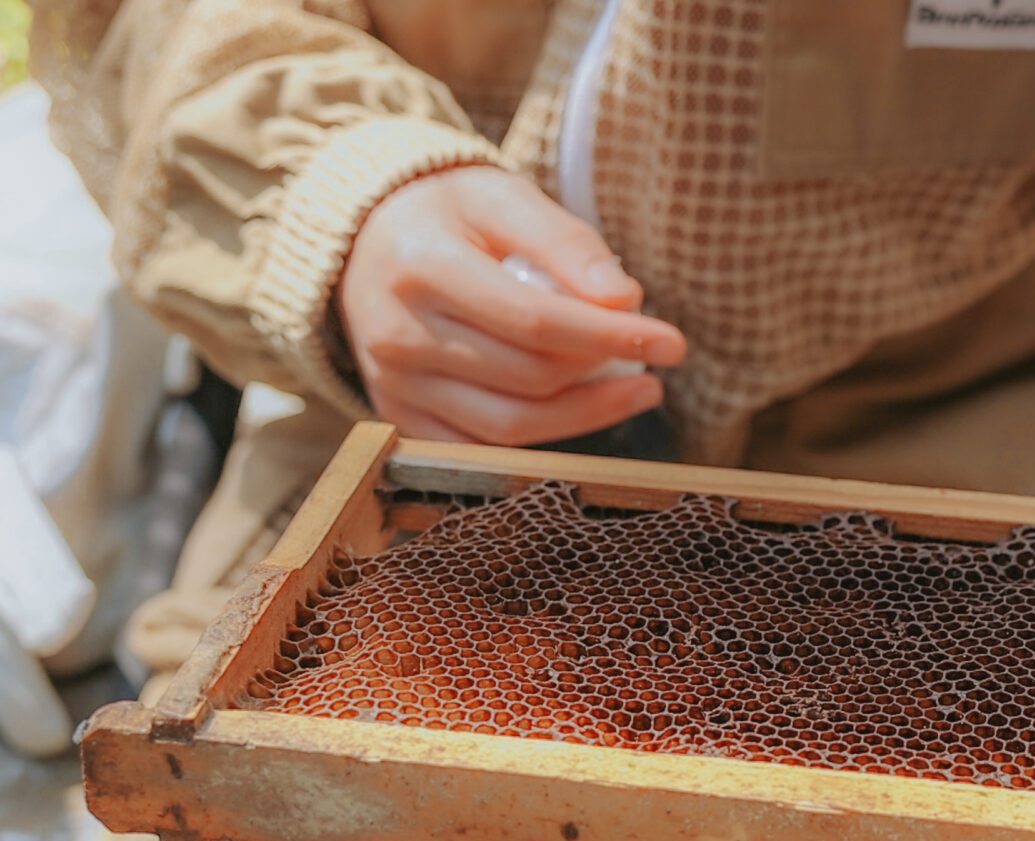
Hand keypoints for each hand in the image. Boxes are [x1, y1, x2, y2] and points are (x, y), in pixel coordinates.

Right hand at [340, 166, 686, 443]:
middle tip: (657, 360)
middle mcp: (397, 334)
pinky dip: (543, 437)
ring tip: (636, 388)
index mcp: (421, 268)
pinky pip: (485, 450)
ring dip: (588, 415)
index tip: (671, 342)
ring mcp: (394, 385)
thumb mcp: (502, 197)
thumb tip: (626, 299)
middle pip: (529, 378)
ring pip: (512, 427)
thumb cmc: (447, 215)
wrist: (363, 241)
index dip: (610, 337)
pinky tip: (581, 409)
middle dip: (607, 375)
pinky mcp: (400, 417)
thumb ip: (565, 241)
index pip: (535, 321)